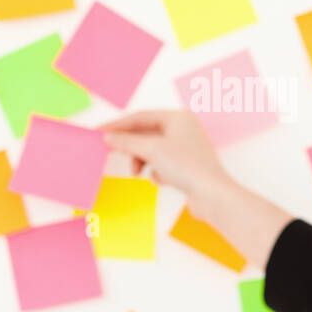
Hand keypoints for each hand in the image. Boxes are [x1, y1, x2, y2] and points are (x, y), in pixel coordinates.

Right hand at [100, 108, 228, 211]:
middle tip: (114, 153)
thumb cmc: (186, 166)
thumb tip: (109, 137)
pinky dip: (157, 171)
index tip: (100, 132)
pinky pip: (162, 164)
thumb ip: (127, 141)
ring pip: (152, 150)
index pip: (141, 117)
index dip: (119, 125)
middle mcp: (183, 128)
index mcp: (178, 117)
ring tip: (138, 174)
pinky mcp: (186, 165)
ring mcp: (185, 147)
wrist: (211, 194)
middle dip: (132, 147)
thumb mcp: (151, 150)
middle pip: (146, 134)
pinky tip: (162, 180)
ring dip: (142, 161)